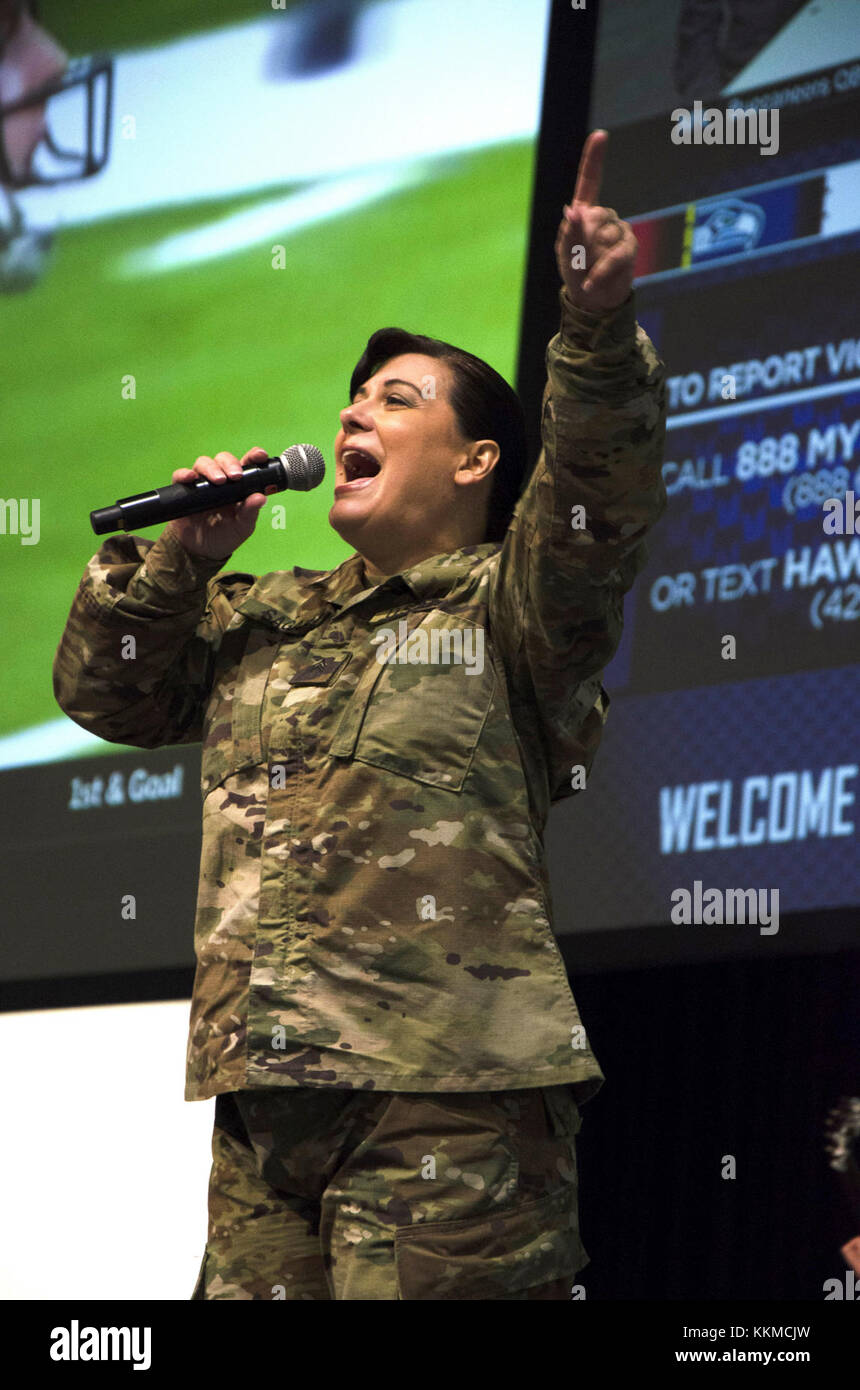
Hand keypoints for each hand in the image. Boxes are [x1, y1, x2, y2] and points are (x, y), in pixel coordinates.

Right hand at [165, 447, 275, 559]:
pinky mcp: (184, 490)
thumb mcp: (242, 527)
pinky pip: (181, 476)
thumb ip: (250, 512)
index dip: (253, 456)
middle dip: (230, 463)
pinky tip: (191, 478)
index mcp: (238, 486)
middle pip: (223, 459)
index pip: (246, 464)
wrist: (201, 552)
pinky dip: (185, 474)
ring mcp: (201, 484)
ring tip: (218, 481)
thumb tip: (261, 497)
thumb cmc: (225, 536)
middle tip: (236, 476)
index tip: (260, 455)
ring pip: (204, 463)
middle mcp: (220, 481)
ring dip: (211, 468)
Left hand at [554, 130, 636, 312]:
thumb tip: (573, 210)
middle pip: (595, 215)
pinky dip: (601, 270)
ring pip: (606, 236)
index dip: (594, 157)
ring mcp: (619, 230)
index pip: (590, 180)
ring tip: (587, 270)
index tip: (600, 135)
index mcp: (584, 212)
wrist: (593, 300)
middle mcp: (603, 217)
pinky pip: (617, 255)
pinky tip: (591, 281)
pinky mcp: (629, 247)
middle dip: (584, 239)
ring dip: (591, 257)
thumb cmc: (576, 272)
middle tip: (578, 259)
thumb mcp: (566, 253)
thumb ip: (570, 231)